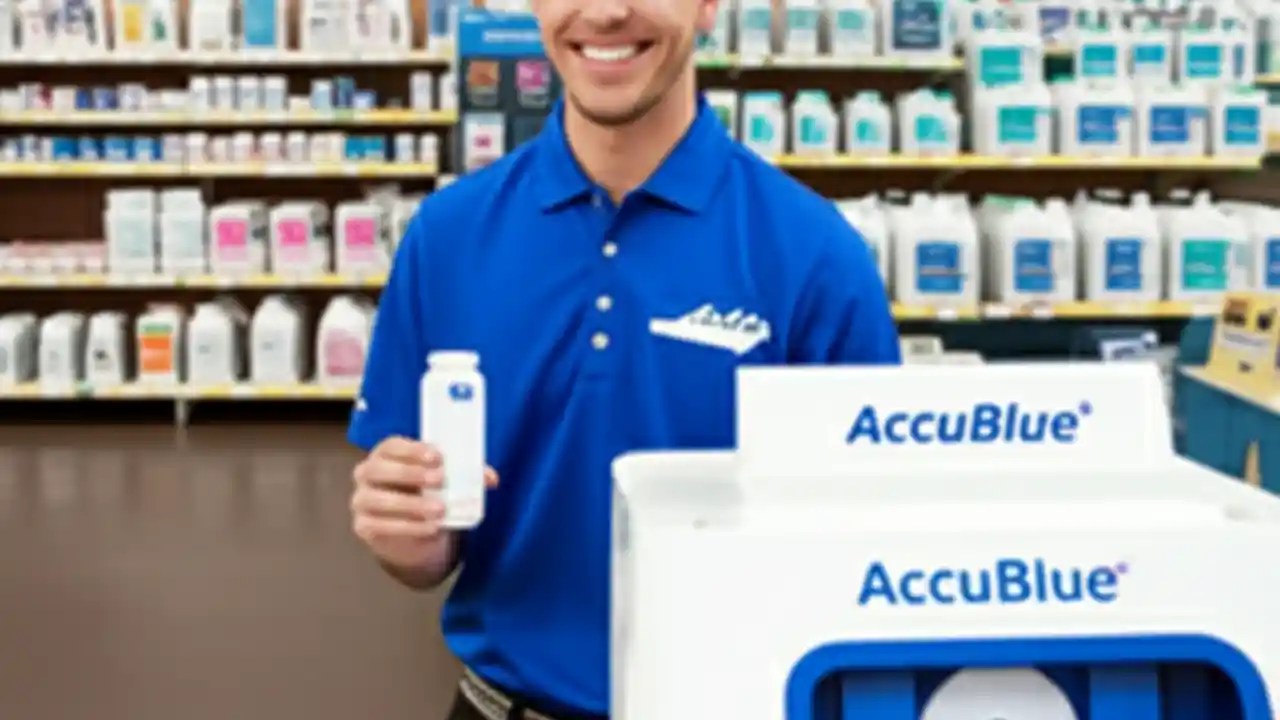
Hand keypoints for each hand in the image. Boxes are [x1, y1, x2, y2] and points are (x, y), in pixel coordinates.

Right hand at [350, 436, 498, 570]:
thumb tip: (491, 478)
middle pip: (378, 469)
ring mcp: (361, 500)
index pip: (390, 446)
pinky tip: (430, 527)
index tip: (436, 456)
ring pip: (377, 499)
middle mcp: (367, 474)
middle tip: (440, 479)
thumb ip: (466, 474)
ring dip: (410, 504)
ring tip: (440, 509)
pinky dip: (408, 527)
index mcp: (385, 454)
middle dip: (409, 473)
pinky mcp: (364, 526)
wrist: (414, 529)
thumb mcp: (445, 480)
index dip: (411, 449)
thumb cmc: (427, 492)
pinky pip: (381, 525)